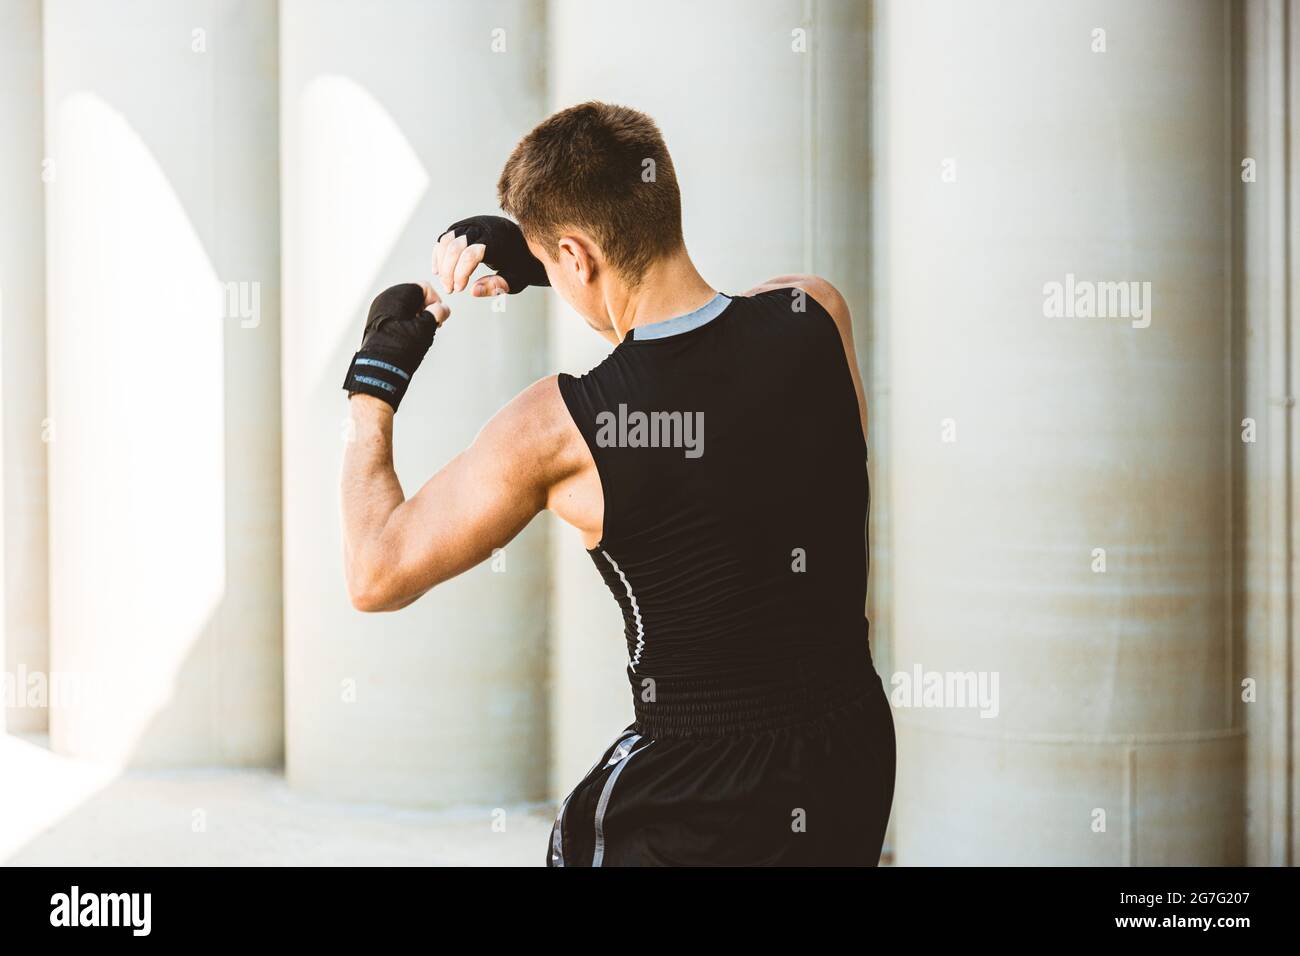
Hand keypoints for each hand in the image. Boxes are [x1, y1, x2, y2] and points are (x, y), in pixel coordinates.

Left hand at [341, 283, 446, 411]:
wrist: (381, 366)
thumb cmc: (401, 346)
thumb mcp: (427, 326)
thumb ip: (438, 313)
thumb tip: (443, 309)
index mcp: (398, 294)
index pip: (423, 287)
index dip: (435, 301)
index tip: (438, 316)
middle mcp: (386, 298)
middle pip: (414, 296)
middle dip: (426, 309)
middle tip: (431, 326)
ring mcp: (379, 310)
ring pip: (405, 306)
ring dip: (417, 317)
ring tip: (421, 333)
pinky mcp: (376, 321)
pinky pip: (396, 315)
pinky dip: (406, 323)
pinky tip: (410, 337)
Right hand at [436, 215, 549, 295]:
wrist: (523, 241)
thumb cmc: (520, 262)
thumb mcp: (516, 279)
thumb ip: (497, 286)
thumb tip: (472, 291)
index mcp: (496, 240)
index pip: (470, 254)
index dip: (460, 273)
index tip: (459, 289)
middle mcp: (481, 228)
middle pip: (455, 247)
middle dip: (448, 270)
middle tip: (449, 290)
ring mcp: (470, 224)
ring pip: (447, 241)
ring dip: (441, 263)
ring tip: (445, 283)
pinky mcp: (462, 226)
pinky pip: (445, 239)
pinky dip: (439, 254)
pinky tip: (438, 271)